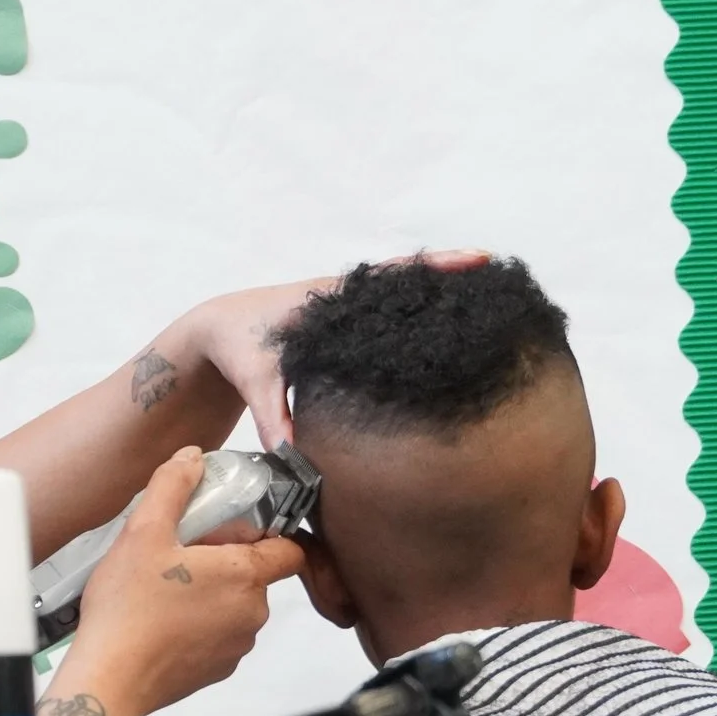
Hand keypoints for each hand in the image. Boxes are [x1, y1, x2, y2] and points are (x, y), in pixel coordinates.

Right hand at [63, 448, 304, 715]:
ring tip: (164, 589)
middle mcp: (252, 614)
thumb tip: (192, 458)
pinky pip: (218, 637)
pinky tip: (160, 621)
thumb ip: (172, 487)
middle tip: (179, 554)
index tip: (234, 529)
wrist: (110, 680)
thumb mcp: (143, 532)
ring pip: (235, 607)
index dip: (268, 534)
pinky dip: (197, 626)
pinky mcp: (216, 672)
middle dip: (224, 562)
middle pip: (255, 576)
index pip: (290, 550)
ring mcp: (236, 648)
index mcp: (245, 576)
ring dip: (210, 594)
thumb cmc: (128, 607)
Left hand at [177, 250, 490, 449]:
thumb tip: (292, 455)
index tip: (478, 260)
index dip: (437, 267)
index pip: (395, 275)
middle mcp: (348, 300)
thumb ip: (273, 413)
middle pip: (410, 285)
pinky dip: (415, 328)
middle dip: (452, 284)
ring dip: (437, 307)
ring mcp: (349, 316)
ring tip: (486, 314)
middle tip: (499, 286)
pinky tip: (443, 345)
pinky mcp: (346, 336)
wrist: (218, 334)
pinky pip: (388, 326)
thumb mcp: (254, 376)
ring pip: (402, 306)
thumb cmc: (237, 346)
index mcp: (334, 298)